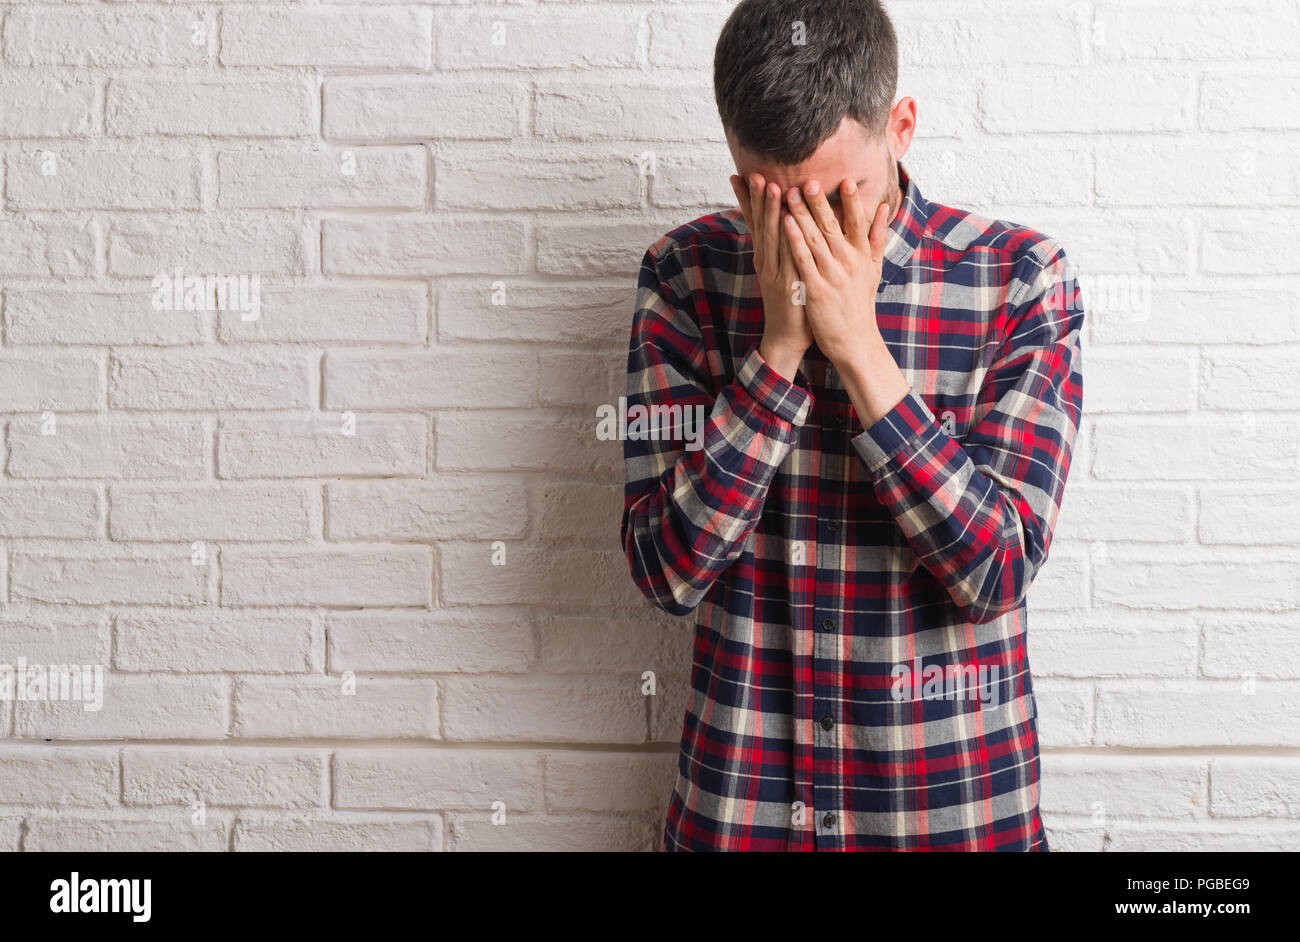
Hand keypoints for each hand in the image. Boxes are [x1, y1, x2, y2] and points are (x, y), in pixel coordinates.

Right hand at [729, 173, 810, 379]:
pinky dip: (787, 238)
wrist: (786, 338)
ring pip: (772, 236)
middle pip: (761, 225)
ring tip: (771, 187)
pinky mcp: (786, 284)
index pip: (755, 223)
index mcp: (765, 258)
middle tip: (756, 173)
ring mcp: (774, 273)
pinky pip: (787, 256)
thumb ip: (785, 249)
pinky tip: (787, 221)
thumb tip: (786, 225)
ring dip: (770, 211)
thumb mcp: (784, 273)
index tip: (744, 175)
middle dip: (759, 198)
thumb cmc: (791, 304)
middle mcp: (765, 262)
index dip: (749, 200)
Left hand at [782, 178, 912, 424]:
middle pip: (832, 226)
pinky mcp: (815, 289)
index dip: (852, 201)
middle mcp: (848, 263)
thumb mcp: (874, 270)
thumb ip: (877, 237)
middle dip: (819, 202)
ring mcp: (832, 276)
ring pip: (814, 239)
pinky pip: (802, 260)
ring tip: (788, 193)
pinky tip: (783, 223)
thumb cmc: (861, 304)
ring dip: (800, 215)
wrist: (854, 341)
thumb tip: (884, 207)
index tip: (845, 180)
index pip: (858, 222)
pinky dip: (793, 240)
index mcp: (862, 257)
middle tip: (808, 179)